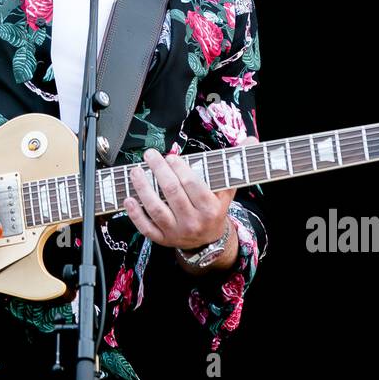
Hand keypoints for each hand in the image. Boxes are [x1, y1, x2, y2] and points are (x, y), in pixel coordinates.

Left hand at [124, 146, 239, 249]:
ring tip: (135, 171)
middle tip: (150, 155)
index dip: (179, 169)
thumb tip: (250, 139)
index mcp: (210, 208)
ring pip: (156, 209)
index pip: (193, 186)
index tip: (170, 156)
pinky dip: (135, 214)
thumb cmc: (215, 208)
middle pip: (172, 193)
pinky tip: (128, 198)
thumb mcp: (227, 188)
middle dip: (159, 171)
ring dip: (143, 189)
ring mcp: (176, 232)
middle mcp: (193, 222)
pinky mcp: (162, 239)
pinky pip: (146, 228)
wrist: (209, 240)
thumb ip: (235, 163)